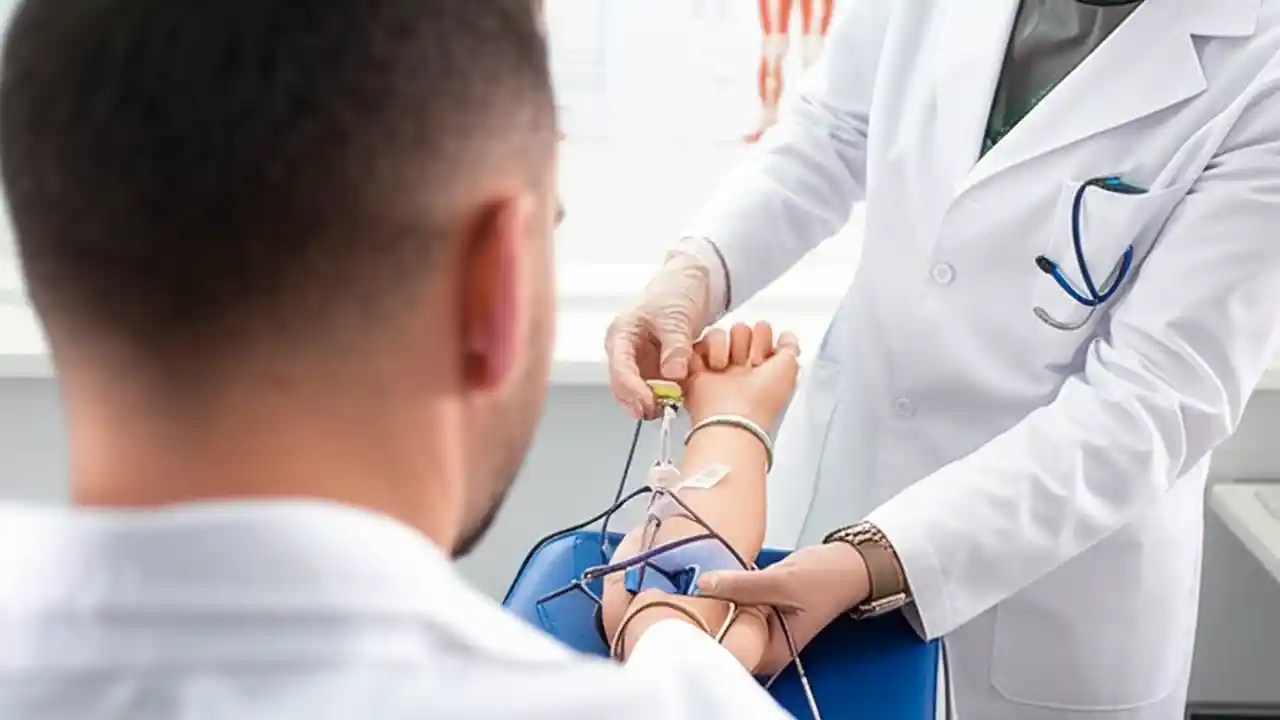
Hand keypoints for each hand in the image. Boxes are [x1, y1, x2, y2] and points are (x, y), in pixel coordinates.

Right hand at [605, 252, 711, 419]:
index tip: (648, 403)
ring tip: (673, 406)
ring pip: (638, 393)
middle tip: (661, 411)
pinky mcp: (654, 368)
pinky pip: (656, 390)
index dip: (632, 390)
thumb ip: (675, 347)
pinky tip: (679, 399)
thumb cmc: (676, 292)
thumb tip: (673, 375)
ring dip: (654, 403)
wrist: (691, 284)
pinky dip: (666, 398)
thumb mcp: (677, 317)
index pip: (620, 368)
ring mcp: (639, 362)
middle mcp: (625, 351)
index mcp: (622, 334)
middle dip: (640, 402)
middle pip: (623, 386)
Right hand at [683, 322, 799, 429]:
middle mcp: (741, 367)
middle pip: (741, 330)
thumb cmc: (763, 399)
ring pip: (721, 334)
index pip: (761, 332)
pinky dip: (707, 351)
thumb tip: (787, 336)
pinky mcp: (697, 369)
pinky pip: (699, 343)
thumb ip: (790, 347)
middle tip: (746, 363)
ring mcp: (719, 368)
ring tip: (724, 366)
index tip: (764, 356)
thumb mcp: (789, 368)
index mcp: (762, 368)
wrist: (732, 418)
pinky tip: (714, 366)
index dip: (763, 337)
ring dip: (725, 346)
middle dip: (745, 342)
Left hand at [696, 542, 870, 677]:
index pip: (727, 652)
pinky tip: (718, 579)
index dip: (708, 632)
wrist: (846, 563)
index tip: (692, 609)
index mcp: (772, 653)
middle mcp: (764, 646)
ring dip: (716, 600)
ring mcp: (760, 627)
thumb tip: (704, 585)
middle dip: (709, 614)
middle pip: (723, 636)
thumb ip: (743, 585)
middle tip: (694, 591)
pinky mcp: (757, 609)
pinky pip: (733, 602)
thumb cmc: (825, 579)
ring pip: (725, 616)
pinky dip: (726, 591)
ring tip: (705, 583)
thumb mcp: (781, 581)